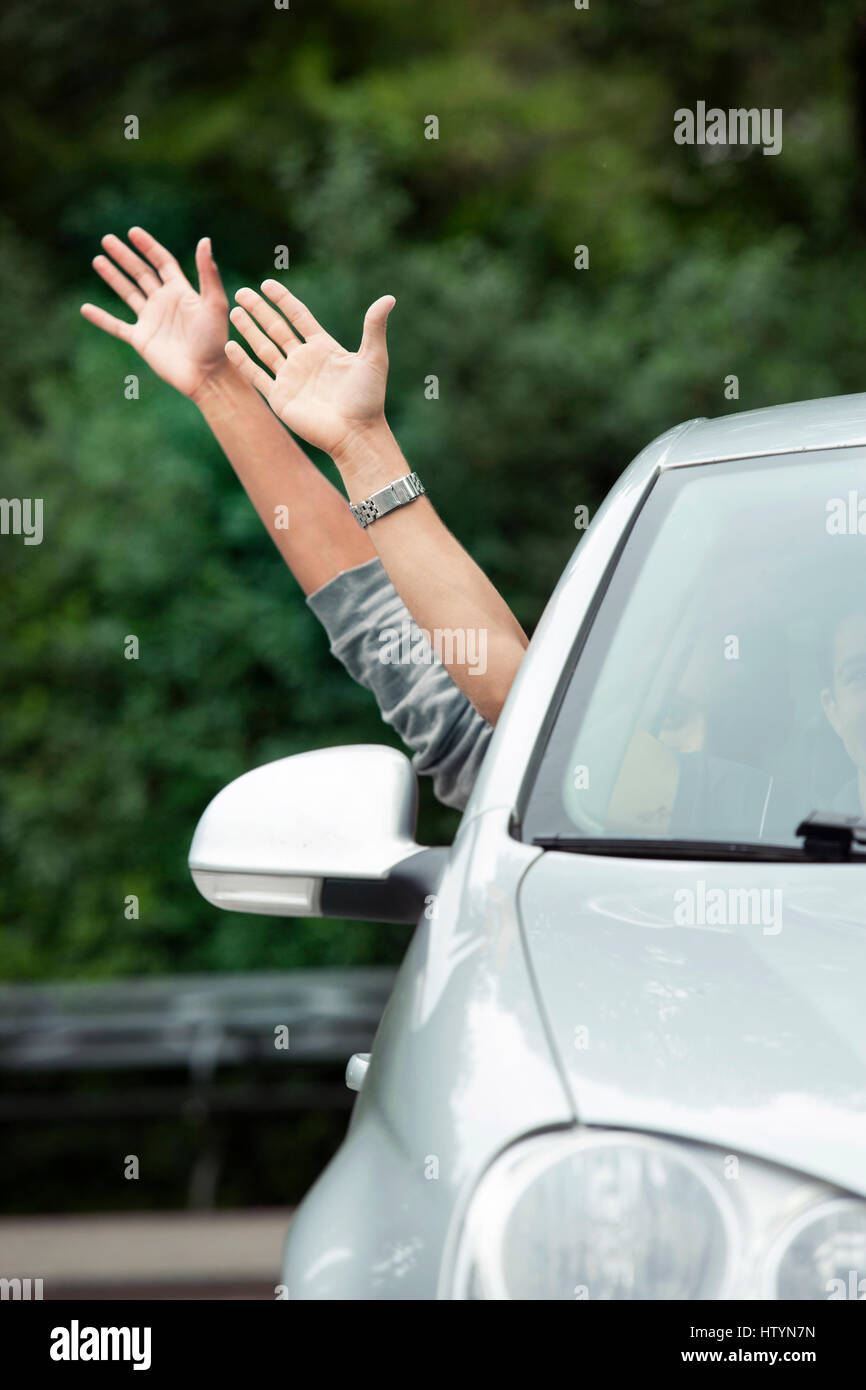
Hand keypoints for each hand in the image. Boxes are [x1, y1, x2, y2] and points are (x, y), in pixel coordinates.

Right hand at [81, 228, 230, 400]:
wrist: (207, 374)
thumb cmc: (215, 340)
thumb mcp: (214, 303)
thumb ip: (208, 273)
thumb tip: (205, 240)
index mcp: (181, 291)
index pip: (162, 262)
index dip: (148, 247)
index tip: (133, 232)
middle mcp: (164, 303)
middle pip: (141, 273)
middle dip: (125, 256)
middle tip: (107, 239)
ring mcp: (151, 321)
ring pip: (128, 293)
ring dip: (113, 277)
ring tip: (98, 259)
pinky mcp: (142, 340)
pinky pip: (116, 327)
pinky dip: (101, 318)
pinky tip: (85, 309)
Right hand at [225, 281, 394, 458]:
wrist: (356, 435)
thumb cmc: (368, 399)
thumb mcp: (374, 359)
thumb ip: (374, 327)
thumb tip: (389, 298)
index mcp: (324, 348)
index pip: (299, 317)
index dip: (283, 300)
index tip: (267, 284)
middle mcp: (304, 361)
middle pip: (276, 329)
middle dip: (259, 310)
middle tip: (241, 292)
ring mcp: (290, 379)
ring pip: (263, 348)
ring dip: (248, 330)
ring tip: (234, 312)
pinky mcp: (280, 398)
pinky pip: (257, 376)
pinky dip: (242, 362)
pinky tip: (230, 346)